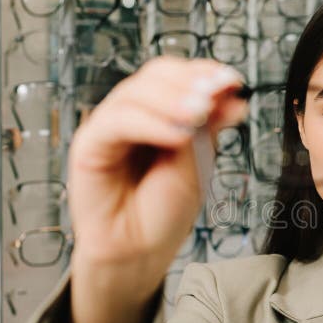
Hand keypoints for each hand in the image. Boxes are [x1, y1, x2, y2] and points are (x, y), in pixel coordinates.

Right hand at [68, 57, 247, 300]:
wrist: (139, 250)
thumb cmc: (165, 210)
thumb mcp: (200, 164)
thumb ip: (210, 128)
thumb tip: (233, 95)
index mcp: (164, 111)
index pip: (181, 76)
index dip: (204, 72)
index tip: (232, 80)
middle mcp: (136, 112)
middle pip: (157, 75)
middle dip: (189, 82)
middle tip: (215, 94)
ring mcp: (112, 126)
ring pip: (136, 92)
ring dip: (171, 99)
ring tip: (199, 114)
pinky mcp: (90, 144)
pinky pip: (118, 122)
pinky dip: (150, 123)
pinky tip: (176, 135)